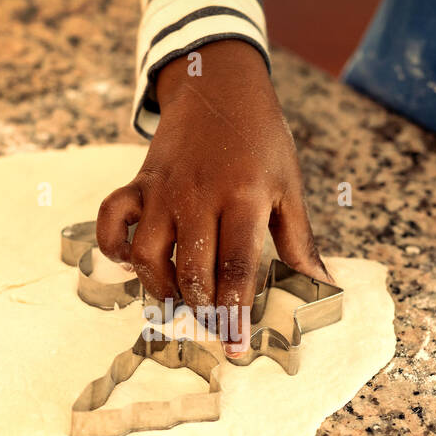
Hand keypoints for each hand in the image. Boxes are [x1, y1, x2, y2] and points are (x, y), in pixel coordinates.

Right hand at [96, 39, 331, 355]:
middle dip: (203, 312)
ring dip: (163, 290)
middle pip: (193, 273)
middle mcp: (199, 196)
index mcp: (245, 198)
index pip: (237, 270)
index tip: (238, 348)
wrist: (220, 87)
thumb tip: (323, 288)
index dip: (235, 316)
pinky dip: (115, 248)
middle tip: (214, 329)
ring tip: (182, 299)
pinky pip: (112, 222)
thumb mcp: (289, 187)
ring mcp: (164, 190)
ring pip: (149, 258)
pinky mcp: (139, 183)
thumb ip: (300, 242)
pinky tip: (134, 262)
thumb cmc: (262, 141)